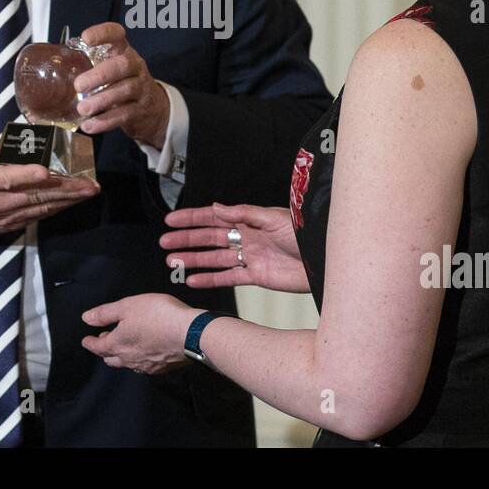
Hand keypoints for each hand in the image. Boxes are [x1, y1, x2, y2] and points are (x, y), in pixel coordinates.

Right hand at [0, 140, 98, 245]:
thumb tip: (23, 142)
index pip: (7, 178)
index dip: (28, 176)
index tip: (48, 171)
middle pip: (33, 195)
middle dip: (64, 190)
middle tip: (89, 184)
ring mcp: (2, 217)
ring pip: (39, 208)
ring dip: (67, 200)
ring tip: (89, 191)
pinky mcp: (8, 226)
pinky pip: (36, 216)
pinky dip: (56, 208)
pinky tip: (72, 201)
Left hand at [72, 22, 169, 148]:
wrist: (154, 109)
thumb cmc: (124, 84)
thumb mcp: (112, 69)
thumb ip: (90, 64)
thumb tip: (55, 67)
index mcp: (123, 52)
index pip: (117, 35)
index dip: (103, 33)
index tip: (86, 38)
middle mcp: (135, 66)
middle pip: (122, 65)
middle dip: (100, 74)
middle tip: (79, 85)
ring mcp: (140, 88)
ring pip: (124, 90)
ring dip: (102, 100)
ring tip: (83, 108)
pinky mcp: (140, 110)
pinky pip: (124, 114)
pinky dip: (105, 121)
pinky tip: (90, 125)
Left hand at [81, 293, 195, 374]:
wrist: (189, 334)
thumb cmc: (157, 315)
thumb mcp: (127, 306)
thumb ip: (105, 313)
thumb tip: (86, 318)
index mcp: (117, 345)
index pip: (98, 347)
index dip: (90, 343)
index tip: (86, 340)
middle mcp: (129, 359)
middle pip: (111, 359)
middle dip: (105, 350)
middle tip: (105, 340)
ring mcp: (146, 366)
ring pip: (128, 364)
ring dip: (122, 355)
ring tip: (124, 345)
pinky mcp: (162, 367)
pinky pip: (144, 366)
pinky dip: (139, 359)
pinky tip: (145, 352)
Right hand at [161, 202, 310, 292]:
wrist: (323, 260)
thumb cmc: (305, 234)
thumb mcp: (273, 218)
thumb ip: (244, 214)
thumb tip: (217, 208)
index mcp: (249, 220)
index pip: (214, 218)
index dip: (192, 219)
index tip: (171, 221)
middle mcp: (247, 238)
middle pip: (210, 238)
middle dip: (186, 240)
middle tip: (165, 243)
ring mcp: (250, 257)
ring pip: (214, 258)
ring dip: (194, 260)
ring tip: (173, 262)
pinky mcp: (257, 276)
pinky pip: (228, 277)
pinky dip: (210, 279)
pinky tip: (194, 280)